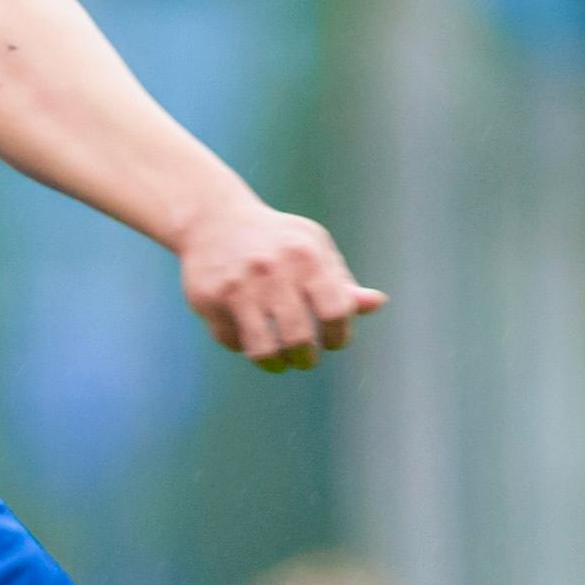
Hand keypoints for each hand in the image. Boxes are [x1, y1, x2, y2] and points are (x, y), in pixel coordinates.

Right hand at [177, 200, 382, 370]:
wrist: (213, 220)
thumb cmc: (276, 239)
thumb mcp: (313, 248)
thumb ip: (341, 281)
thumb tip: (376, 304)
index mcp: (306, 255)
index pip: (335, 312)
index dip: (339, 336)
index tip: (334, 341)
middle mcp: (271, 269)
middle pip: (300, 337)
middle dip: (307, 358)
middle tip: (306, 359)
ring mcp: (237, 285)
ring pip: (263, 350)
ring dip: (277, 364)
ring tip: (282, 362)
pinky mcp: (208, 299)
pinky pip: (233, 342)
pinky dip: (245, 346)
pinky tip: (249, 335)